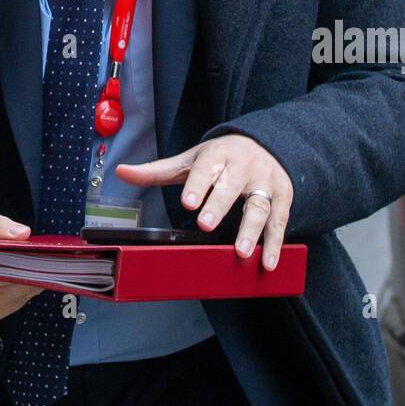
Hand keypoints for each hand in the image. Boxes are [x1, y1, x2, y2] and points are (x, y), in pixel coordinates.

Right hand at [0, 206, 44, 323]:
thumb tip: (22, 234)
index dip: (11, 264)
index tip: (33, 254)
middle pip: (0, 289)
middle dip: (26, 274)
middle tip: (48, 261)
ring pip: (9, 300)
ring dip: (29, 284)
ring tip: (47, 267)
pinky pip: (10, 306)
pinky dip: (24, 292)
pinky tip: (35, 277)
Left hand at [115, 136, 293, 269]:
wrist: (265, 143)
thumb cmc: (220, 158)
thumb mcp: (189, 160)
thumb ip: (157, 171)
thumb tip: (121, 172)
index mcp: (217, 155)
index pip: (205, 168)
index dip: (196, 185)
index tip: (187, 202)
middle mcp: (243, 166)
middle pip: (230, 186)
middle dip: (219, 205)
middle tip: (206, 224)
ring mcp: (265, 180)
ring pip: (258, 205)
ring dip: (251, 229)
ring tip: (241, 251)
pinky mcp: (283, 195)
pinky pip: (279, 221)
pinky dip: (275, 243)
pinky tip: (268, 262)